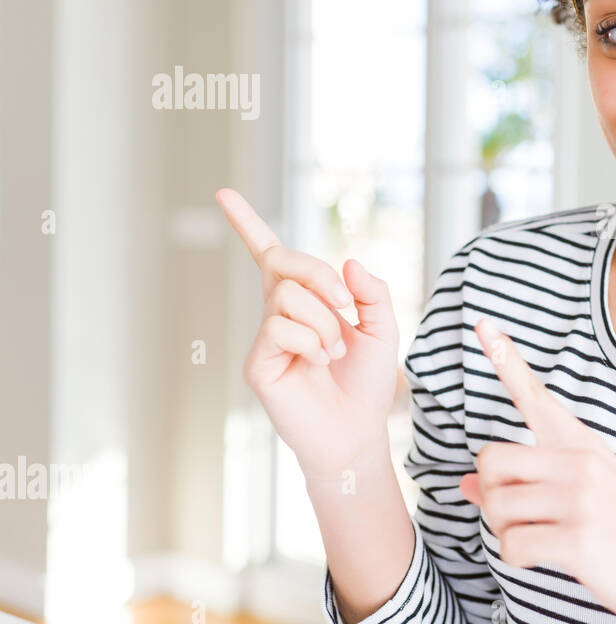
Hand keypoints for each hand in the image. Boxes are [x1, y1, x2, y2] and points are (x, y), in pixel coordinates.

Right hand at [217, 187, 399, 478]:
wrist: (358, 431)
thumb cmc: (367, 382)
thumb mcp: (384, 328)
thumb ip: (372, 292)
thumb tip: (347, 261)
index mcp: (304, 300)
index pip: (269, 254)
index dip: (247, 223)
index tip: (223, 192)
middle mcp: (278, 313)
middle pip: (282, 261)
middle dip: (319, 275)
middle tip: (346, 306)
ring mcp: (264, 338)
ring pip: (287, 296)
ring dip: (325, 321)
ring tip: (335, 352)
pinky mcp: (256, 363)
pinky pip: (279, 328)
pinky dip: (311, 342)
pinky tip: (318, 363)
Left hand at [461, 318, 615, 623]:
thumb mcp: (581, 498)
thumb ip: (525, 485)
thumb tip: (466, 484)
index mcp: (582, 445)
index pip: (536, 397)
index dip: (506, 360)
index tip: (483, 325)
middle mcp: (581, 462)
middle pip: (491, 460)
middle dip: (492, 495)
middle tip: (522, 517)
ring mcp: (581, 499)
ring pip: (497, 507)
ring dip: (508, 532)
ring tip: (545, 540)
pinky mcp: (579, 539)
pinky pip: (513, 545)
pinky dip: (521, 559)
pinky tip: (550, 559)